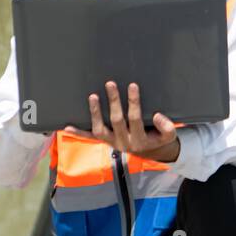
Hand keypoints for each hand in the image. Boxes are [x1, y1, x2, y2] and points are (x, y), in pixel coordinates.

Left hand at [65, 81, 180, 162]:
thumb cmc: (158, 138)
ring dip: (95, 113)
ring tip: (93, 96)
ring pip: (100, 129)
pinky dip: (79, 133)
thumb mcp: (168, 136)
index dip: (133, 102)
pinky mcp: (104, 141)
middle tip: (110, 83)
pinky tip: (67, 127)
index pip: (135, 118)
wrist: (149, 152)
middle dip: (114, 101)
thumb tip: (156, 115)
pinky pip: (90, 138)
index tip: (133, 85)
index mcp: (139, 140)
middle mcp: (123, 142)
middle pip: (117, 120)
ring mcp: (112, 142)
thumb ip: (167, 127)